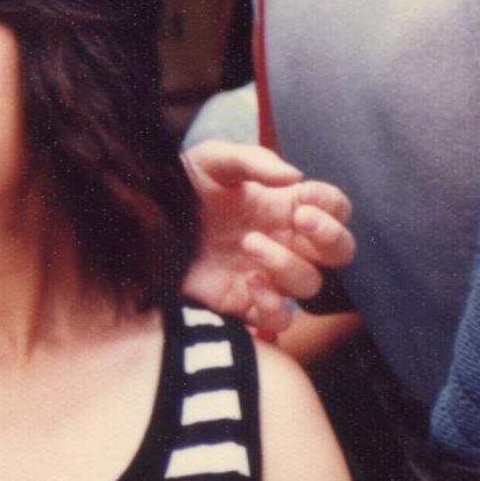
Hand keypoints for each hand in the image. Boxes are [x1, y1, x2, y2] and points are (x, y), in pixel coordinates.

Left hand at [178, 140, 353, 331]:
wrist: (140, 225)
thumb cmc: (181, 188)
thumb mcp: (211, 161)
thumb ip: (253, 161)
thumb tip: (295, 177)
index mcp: (284, 205)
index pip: (335, 208)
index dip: (332, 204)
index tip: (307, 196)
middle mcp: (284, 241)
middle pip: (339, 251)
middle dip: (330, 236)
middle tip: (299, 218)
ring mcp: (268, 274)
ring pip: (311, 284)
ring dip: (287, 264)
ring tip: (248, 243)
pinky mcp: (245, 303)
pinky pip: (281, 319)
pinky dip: (274, 305)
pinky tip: (249, 282)